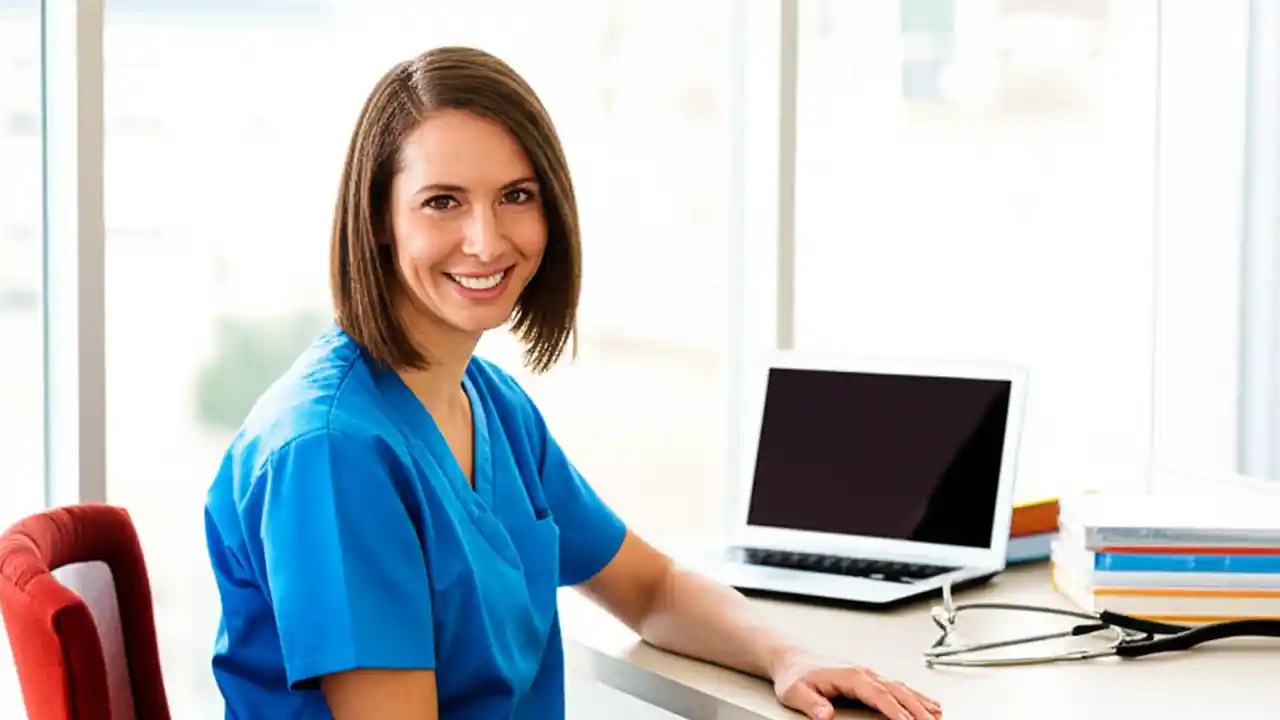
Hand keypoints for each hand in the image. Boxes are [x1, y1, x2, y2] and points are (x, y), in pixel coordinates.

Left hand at [771, 650, 940, 719]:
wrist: (791, 658)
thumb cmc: (794, 674)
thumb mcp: (795, 692)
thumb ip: (811, 704)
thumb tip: (825, 715)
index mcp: (849, 675)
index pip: (879, 694)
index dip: (895, 710)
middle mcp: (863, 673)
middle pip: (896, 691)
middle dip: (917, 708)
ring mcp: (867, 675)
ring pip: (900, 687)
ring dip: (920, 701)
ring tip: (938, 714)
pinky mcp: (868, 679)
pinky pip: (896, 687)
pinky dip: (914, 695)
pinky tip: (925, 704)